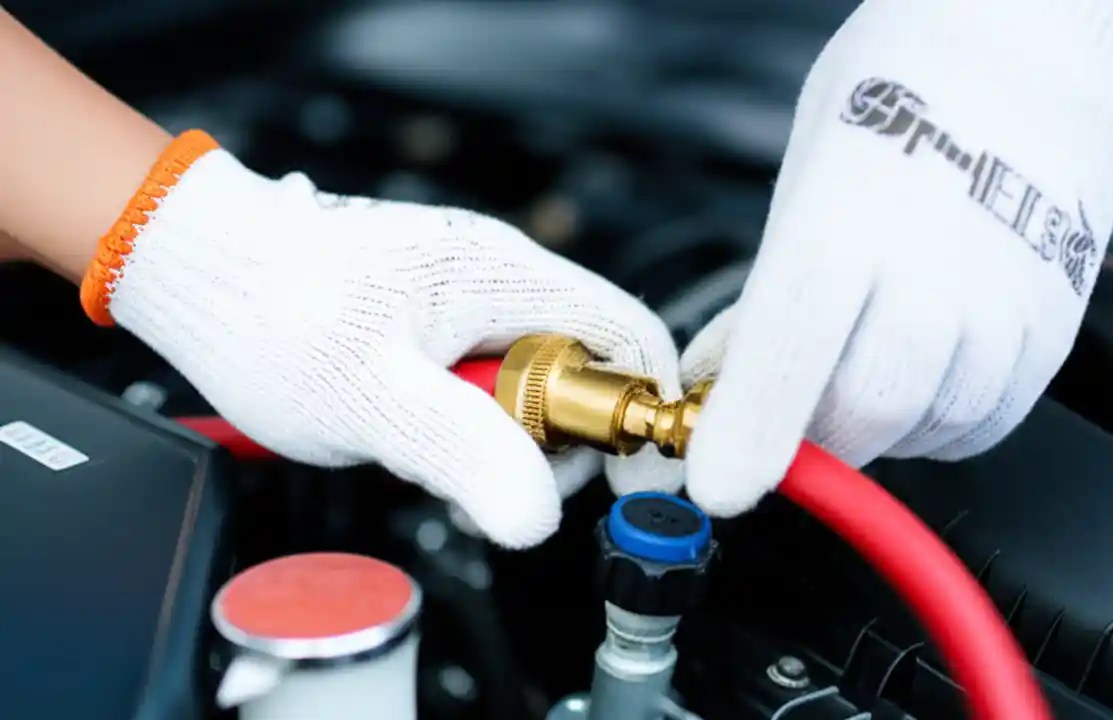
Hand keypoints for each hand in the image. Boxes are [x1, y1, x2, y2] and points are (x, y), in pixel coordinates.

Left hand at [84, 132, 681, 547]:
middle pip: (585, 369)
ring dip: (492, 436)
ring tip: (421, 444)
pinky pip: (480, 381)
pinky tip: (403, 428)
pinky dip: (457, 420)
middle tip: (486, 474)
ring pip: (528, 384)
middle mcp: (500, 274)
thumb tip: (540, 513)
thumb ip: (463, 451)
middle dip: (550, 439)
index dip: (643, 414)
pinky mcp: (434, 314)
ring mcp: (466, 292)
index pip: (630, 336)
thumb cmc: (268, 311)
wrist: (192, 267)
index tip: (625, 480)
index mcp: (506, 275)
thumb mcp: (369, 396)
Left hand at [680, 0, 1112, 514]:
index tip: (719, 486)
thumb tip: (728, 377)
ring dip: (877, 422)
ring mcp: (1006, 308)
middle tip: (792, 400)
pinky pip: (982, 424)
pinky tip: (926, 360)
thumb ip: (773, 291)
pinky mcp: (1054, 332)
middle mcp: (934, 275)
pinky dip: (937, 418)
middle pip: (861, 418)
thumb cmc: (905, 89)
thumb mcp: (807, 177)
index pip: (787, 358)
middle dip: (810, 431)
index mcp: (845, 224)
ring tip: (871, 346)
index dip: (750, 433)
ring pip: (922, 432)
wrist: (1036, 44)